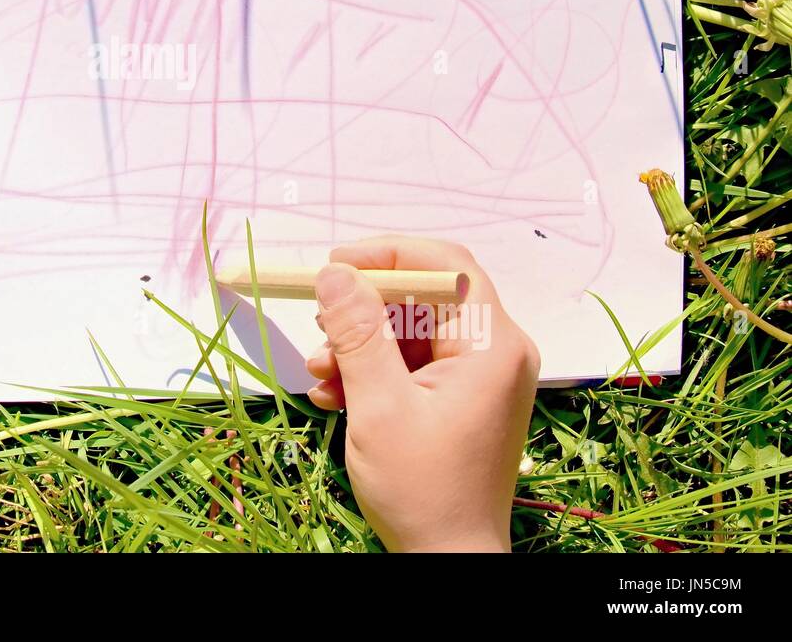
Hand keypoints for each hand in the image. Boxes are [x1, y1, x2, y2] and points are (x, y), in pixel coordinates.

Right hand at [306, 237, 538, 551]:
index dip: (389, 254)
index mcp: (492, 347)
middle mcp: (496, 353)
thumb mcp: (378, 407)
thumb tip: (335, 273)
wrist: (448, 562)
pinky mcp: (463, 397)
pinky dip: (374, 371)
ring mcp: (481, 376)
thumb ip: (357, 334)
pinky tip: (336, 395)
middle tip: (320, 325)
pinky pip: (414, 361)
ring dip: (360, 346)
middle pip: (425, 297)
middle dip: (365, 310)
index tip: (337, 264)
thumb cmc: (422, 491)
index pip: (448, 267)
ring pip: (412, 330)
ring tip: (322, 374)